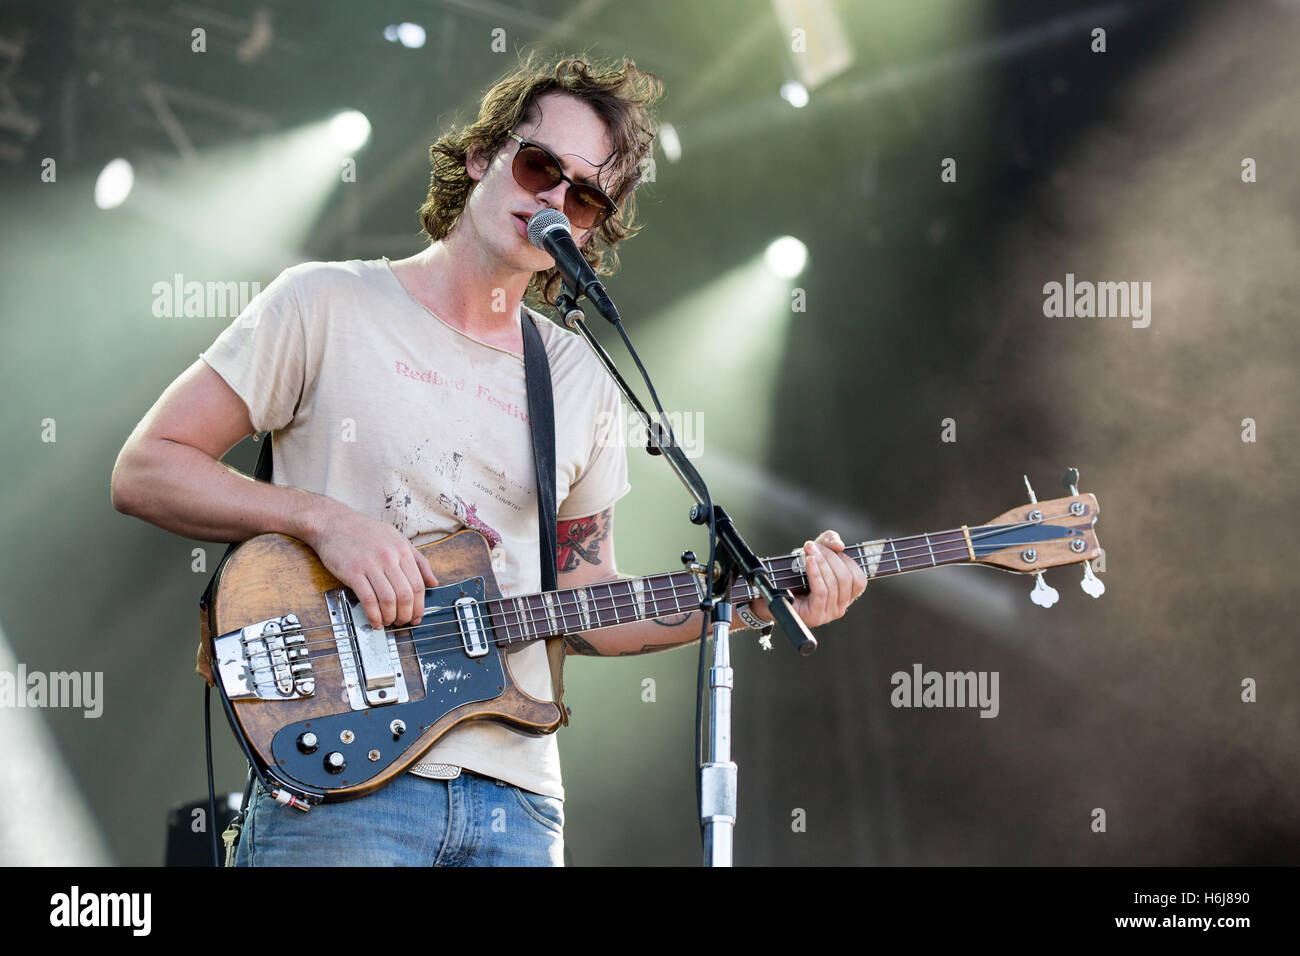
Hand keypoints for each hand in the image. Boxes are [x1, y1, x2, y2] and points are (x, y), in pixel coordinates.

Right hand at [305, 500, 437, 629]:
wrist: (333, 523)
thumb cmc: (365, 531)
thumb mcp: (397, 538)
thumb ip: (418, 560)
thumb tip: (433, 582)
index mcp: (402, 550)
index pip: (418, 585)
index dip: (420, 606)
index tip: (417, 616)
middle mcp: (389, 557)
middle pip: (405, 595)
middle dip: (406, 614)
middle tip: (403, 622)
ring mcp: (371, 564)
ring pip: (388, 599)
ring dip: (390, 617)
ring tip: (388, 622)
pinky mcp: (353, 572)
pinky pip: (368, 599)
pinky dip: (374, 615)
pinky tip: (375, 621)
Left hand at [749, 529, 866, 628]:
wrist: (772, 591)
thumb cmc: (796, 573)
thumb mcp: (816, 552)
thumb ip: (830, 542)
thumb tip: (839, 545)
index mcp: (845, 596)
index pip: (858, 580)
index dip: (848, 561)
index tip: (833, 548)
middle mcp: (840, 607)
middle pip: (845, 579)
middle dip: (830, 558)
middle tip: (813, 546)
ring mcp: (829, 614)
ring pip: (833, 584)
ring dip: (821, 562)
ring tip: (808, 550)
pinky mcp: (815, 616)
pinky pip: (821, 591)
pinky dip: (815, 573)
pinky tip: (809, 561)